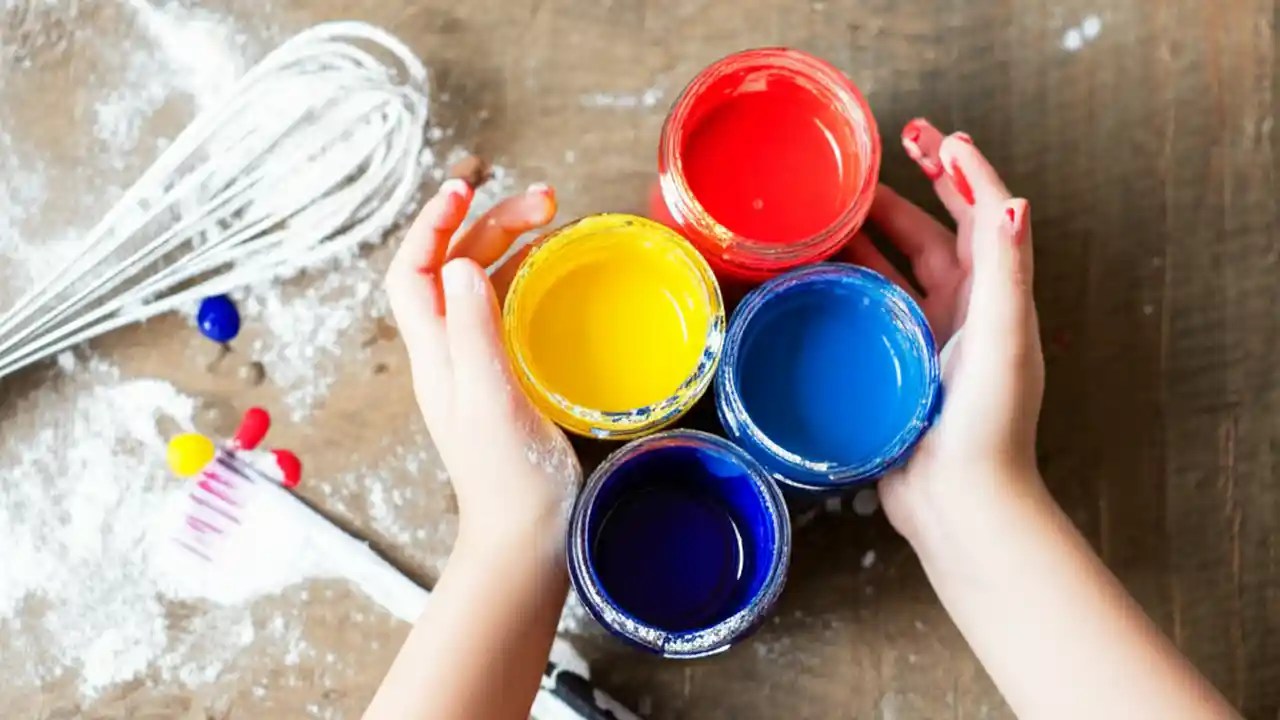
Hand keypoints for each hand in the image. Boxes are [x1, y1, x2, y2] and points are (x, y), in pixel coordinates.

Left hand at [385, 179, 581, 556]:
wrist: (525, 541)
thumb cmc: (511, 478)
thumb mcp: (492, 399)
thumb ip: (475, 332)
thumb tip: (461, 263)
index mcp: (436, 354)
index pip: (412, 272)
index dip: (431, 225)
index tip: (466, 187)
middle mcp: (451, 355)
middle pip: (454, 271)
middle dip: (489, 225)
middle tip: (544, 201)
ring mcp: (480, 368)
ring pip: (485, 289)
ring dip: (512, 248)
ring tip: (556, 222)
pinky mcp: (509, 383)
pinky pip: (511, 316)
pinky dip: (531, 283)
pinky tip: (560, 280)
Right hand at [841, 119, 1043, 546]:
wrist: (958, 501)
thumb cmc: (988, 425)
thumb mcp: (1005, 340)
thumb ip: (1008, 271)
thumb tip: (1013, 201)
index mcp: (996, 298)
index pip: (984, 218)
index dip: (966, 173)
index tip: (940, 137)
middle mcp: (963, 311)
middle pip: (934, 233)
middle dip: (913, 189)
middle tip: (882, 153)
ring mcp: (923, 336)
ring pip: (893, 267)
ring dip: (870, 231)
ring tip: (837, 202)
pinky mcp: (890, 363)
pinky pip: (866, 306)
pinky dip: (846, 279)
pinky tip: (817, 265)